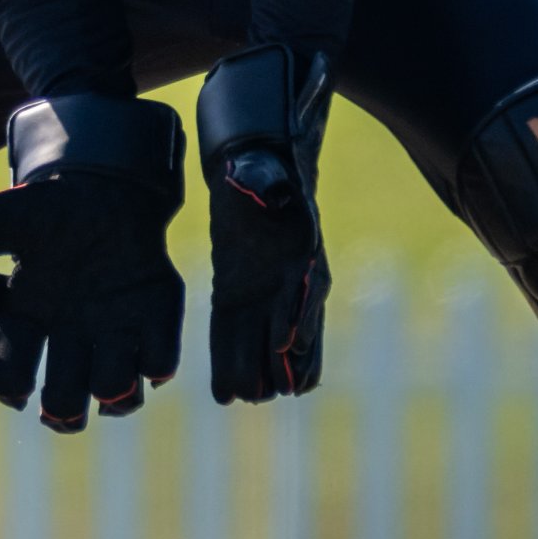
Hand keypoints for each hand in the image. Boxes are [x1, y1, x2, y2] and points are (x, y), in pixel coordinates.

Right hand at [0, 93, 183, 431]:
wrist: (103, 187)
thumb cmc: (43, 207)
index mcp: (26, 324)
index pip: (7, 381)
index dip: (0, 380)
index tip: (1, 352)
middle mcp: (69, 341)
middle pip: (64, 408)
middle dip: (61, 409)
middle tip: (60, 393)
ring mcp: (114, 337)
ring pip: (117, 398)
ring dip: (110, 393)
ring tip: (107, 374)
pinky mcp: (154, 324)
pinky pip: (159, 366)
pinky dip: (151, 362)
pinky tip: (137, 333)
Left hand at [196, 45, 331, 402]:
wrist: (265, 140)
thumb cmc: (266, 145)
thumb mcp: (262, 154)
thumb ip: (261, 174)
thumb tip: (255, 185)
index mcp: (300, 233)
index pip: (303, 283)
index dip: (294, 315)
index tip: (284, 347)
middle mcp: (296, 264)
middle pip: (292, 318)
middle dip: (277, 355)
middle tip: (259, 393)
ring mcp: (275, 277)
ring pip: (274, 330)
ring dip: (261, 363)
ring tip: (247, 398)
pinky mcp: (247, 282)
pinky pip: (247, 324)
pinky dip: (242, 352)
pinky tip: (234, 386)